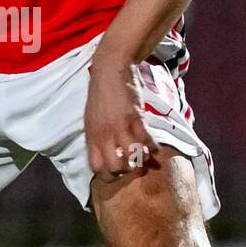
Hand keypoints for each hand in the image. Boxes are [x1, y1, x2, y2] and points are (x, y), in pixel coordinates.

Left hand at [84, 55, 156, 182]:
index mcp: (92, 136)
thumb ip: (97, 138)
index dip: (106, 175)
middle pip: (116, 167)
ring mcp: (120, 128)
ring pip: (133, 158)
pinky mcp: (136, 119)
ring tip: (145, 158)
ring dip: (142, 161)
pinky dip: (153, 148)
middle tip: (132, 166)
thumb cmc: (99, 96)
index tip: (114, 173)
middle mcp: (105, 135)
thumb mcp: (90, 119)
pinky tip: (155, 148)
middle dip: (125, 171)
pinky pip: (147, 141)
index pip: (96, 167)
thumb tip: (103, 155)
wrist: (109, 71)